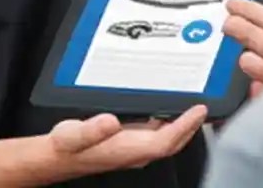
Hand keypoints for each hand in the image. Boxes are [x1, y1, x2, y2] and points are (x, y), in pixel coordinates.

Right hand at [46, 104, 207, 177]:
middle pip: (173, 142)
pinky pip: (158, 134)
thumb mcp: (74, 134)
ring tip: (193, 105)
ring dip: (183, 125)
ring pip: (167, 139)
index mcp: (128, 150)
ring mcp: (135, 149)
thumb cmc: (66, 146)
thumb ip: (92, 128)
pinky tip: (169, 109)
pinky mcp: (131, 144)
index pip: (166, 140)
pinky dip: (169, 122)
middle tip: (206, 106)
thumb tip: (110, 122)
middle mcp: (136, 152)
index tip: (200, 109)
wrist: (56, 156)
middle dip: (192, 126)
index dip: (185, 126)